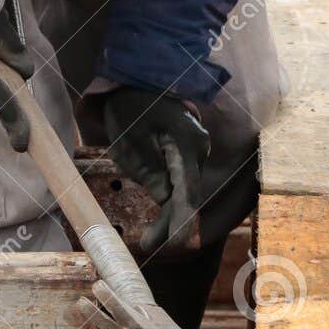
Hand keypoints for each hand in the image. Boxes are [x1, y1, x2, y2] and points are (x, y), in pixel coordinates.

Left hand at [103, 88, 210, 252]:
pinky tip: (154, 228)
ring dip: (169, 217)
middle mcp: (197, 152)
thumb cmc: (131, 108)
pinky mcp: (184, 160)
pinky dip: (168, 205)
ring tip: (148, 241)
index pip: (188, 188)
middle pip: (188, 194)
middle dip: (173, 223)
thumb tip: (165, 199)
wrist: (137, 84)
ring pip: (184, 194)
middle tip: (148, 245)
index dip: (184, 217)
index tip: (179, 240)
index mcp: (186, 145)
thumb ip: (149, 171)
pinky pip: (178, 188)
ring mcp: (193, 156)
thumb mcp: (131, 141)